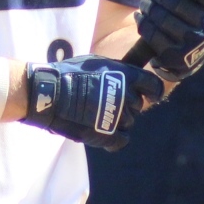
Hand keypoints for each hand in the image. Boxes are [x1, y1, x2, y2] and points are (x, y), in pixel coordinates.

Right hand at [21, 55, 164, 150]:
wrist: (49, 94)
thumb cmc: (69, 74)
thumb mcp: (97, 63)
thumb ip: (117, 70)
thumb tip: (130, 72)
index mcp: (126, 76)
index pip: (154, 86)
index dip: (152, 91)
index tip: (150, 95)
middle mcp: (126, 95)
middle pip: (138, 105)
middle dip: (127, 105)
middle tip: (107, 103)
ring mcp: (118, 116)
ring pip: (129, 122)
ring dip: (117, 120)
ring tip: (97, 115)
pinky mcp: (107, 135)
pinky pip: (122, 140)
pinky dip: (115, 138)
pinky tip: (103, 133)